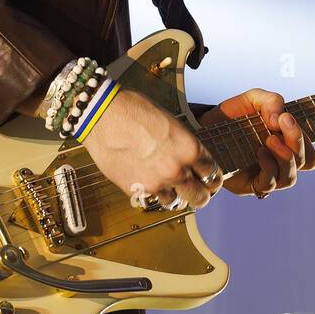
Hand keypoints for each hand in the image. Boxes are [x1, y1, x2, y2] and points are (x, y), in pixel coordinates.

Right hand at [83, 89, 223, 208]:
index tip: (209, 180)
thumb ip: (183, 145)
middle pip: (201, 198)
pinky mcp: (136, 190)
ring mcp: (157, 183)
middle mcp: (177, 170)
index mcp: (190, 149)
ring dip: (175, 195)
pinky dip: (154, 194)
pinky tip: (150, 182)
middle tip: (196, 191)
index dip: (211, 178)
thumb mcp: (170, 122)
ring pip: (177, 202)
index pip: (213, 174)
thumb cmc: (134, 110)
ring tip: (169, 187)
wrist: (102, 115)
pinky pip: (153, 200)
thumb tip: (188, 158)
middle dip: (201, 195)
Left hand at [198, 89, 314, 196]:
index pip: (310, 149)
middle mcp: (281, 161)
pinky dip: (269, 167)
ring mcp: (267, 175)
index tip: (288, 117)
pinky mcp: (251, 185)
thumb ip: (271, 100)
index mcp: (287, 143)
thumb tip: (280, 119)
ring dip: (285, 156)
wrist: (202, 129)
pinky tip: (259, 152)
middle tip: (283, 121)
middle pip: (307, 162)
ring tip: (269, 139)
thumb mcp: (253, 99)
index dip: (307, 137)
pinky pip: (270, 184)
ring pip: (290, 177)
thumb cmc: (232, 116)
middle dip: (299, 141)